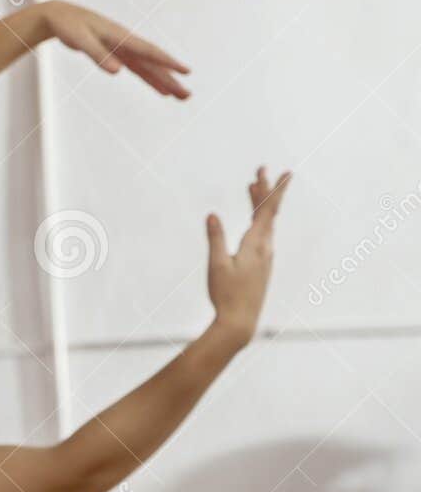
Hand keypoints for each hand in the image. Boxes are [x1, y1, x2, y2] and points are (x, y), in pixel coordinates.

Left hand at [43, 2, 191, 98]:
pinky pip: (137, 68)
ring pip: (148, 67)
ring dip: (164, 81)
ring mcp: (122, 48)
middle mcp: (126, 42)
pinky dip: (149, 78)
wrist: (60, 15)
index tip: (186, 71)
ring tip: (180, 96)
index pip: (148, 52)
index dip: (167, 62)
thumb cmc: (69, 25)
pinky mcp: (116, 53)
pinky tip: (160, 89)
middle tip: (187, 96)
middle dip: (170, 79)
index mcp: (120, 37)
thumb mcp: (80, 40)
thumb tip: (118, 72)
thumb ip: (99, 55)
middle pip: (153, 63)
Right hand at [206, 167, 291, 342]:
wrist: (240, 322)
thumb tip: (213, 215)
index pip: (267, 211)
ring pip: (265, 223)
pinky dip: (258, 220)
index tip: (279, 172)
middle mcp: (265, 248)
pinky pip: (262, 234)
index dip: (271, 189)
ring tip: (251, 187)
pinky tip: (253, 220)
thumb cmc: (226, 294)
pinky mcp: (261, 265)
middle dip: (265, 190)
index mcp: (256, 245)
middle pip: (268, 213)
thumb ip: (216, 239)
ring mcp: (265, 257)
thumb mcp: (217, 265)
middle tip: (262, 169)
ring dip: (259, 203)